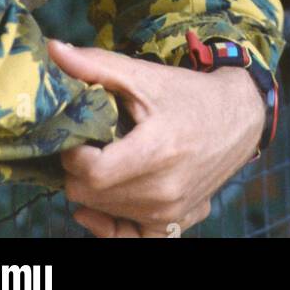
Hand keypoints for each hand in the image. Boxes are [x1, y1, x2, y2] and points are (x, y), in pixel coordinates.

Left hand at [47, 37, 265, 238]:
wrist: (238, 118)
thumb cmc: (189, 94)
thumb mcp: (145, 76)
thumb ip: (96, 66)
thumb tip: (52, 49)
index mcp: (157, 151)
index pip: (91, 172)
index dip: (73, 153)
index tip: (78, 135)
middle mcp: (164, 190)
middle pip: (90, 195)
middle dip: (78, 170)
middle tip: (90, 144)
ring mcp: (170, 212)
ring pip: (104, 213)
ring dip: (95, 190)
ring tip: (108, 160)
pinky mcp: (175, 223)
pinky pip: (129, 240)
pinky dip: (110, 226)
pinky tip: (100, 208)